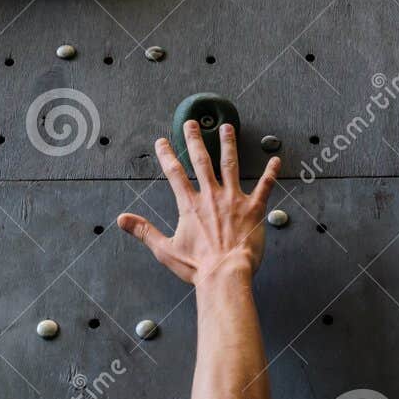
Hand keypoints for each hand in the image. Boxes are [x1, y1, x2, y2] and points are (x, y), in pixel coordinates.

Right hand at [117, 120, 280, 286]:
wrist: (225, 275)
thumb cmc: (197, 266)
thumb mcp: (165, 249)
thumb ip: (144, 231)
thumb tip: (122, 219)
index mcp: (190, 205)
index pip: (175, 173)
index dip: (167, 155)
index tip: (161, 141)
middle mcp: (211, 196)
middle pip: (201, 161)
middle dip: (195, 140)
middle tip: (191, 123)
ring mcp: (233, 200)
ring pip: (230, 165)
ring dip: (228, 145)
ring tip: (227, 128)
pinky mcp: (253, 209)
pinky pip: (265, 187)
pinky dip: (271, 173)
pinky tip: (276, 159)